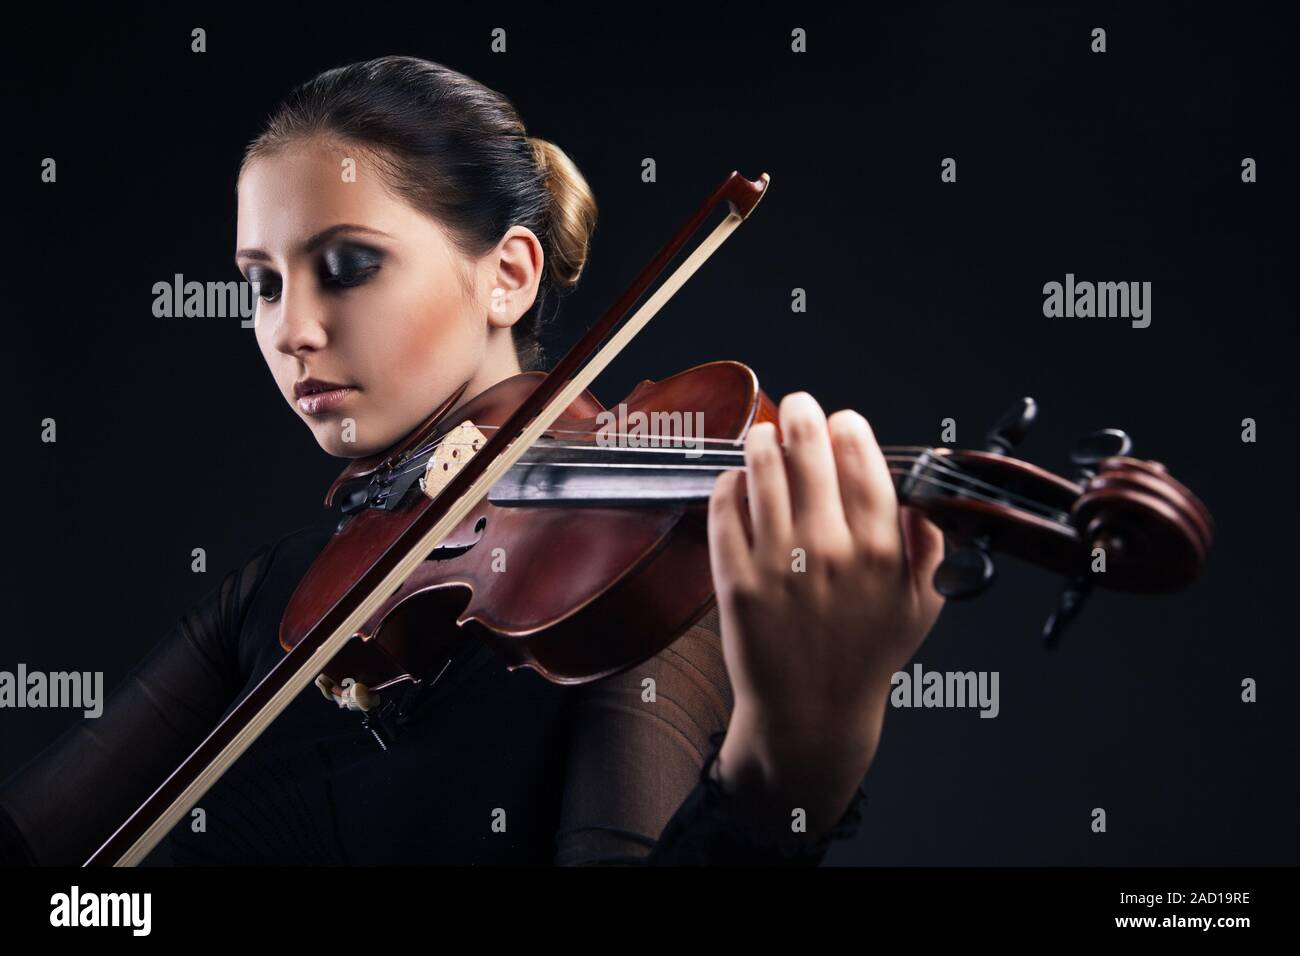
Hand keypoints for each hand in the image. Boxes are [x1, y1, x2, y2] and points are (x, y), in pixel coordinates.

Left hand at [706, 391, 945, 835]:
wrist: (810, 713)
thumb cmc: (864, 658)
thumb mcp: (919, 605)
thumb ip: (927, 547)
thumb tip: (921, 499)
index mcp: (879, 551)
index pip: (863, 463)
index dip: (849, 429)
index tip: (842, 420)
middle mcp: (829, 551)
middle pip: (809, 454)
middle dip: (800, 416)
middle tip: (796, 405)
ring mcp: (778, 564)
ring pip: (763, 474)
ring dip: (760, 444)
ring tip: (761, 437)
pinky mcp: (735, 581)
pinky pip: (725, 512)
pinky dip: (729, 486)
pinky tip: (736, 481)